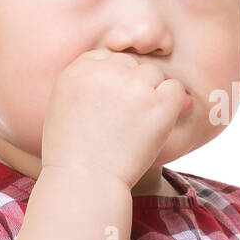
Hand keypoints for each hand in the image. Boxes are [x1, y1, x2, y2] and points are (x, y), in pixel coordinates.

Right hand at [40, 49, 188, 188]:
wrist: (84, 181)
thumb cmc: (71, 154)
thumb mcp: (63, 108)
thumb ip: (88, 84)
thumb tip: (126, 75)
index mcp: (78, 69)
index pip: (108, 57)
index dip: (113, 80)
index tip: (110, 106)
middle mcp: (105, 71)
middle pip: (132, 64)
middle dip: (132, 87)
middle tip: (124, 121)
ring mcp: (133, 86)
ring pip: (154, 74)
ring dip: (152, 95)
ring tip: (137, 127)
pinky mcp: (157, 104)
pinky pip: (175, 89)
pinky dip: (172, 104)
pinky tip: (157, 124)